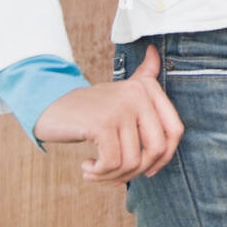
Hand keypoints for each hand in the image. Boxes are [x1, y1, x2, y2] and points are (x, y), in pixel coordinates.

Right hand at [32, 43, 183, 185]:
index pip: (175, 130)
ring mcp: (121, 107)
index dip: (165, 157)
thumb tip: (154, 50)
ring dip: (113, 176)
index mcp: (147, 89)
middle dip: (138, 171)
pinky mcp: (102, 123)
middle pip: (157, 149)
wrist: (51, 106)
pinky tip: (87, 167)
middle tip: (116, 175)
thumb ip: (143, 75)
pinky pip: (112, 163)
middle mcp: (138, 94)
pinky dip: (99, 173)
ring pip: (132, 161)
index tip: (147, 169)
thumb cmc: (90, 107)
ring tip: (96, 172)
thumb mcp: (120, 90)